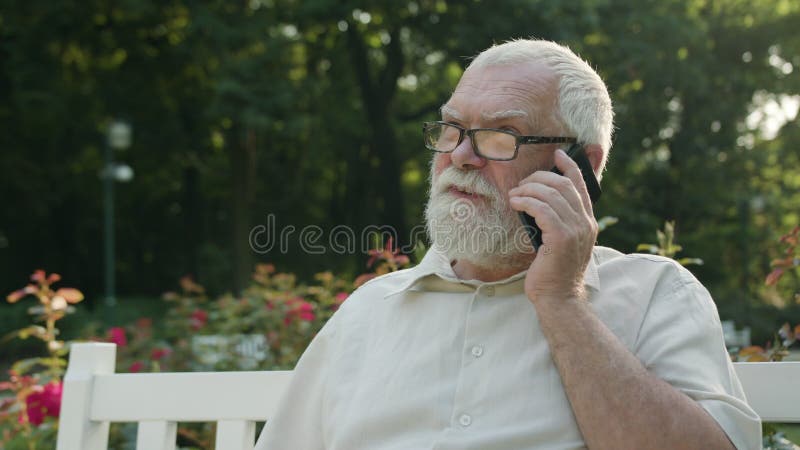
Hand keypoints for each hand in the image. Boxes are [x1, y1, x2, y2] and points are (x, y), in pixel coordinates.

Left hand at [508, 149, 597, 303]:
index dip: (569, 166)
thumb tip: (539, 203)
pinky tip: (515, 203)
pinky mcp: (561, 238)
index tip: (557, 154)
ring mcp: (575, 230)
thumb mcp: (560, 243)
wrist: (558, 299)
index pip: (581, 185)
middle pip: (564, 185)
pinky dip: (526, 202)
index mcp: (587, 222)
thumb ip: (557, 223)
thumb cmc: (553, 272)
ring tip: (514, 195)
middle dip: (539, 178)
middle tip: (521, 184)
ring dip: (528, 190)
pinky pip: (542, 209)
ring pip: (551, 194)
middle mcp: (585, 223)